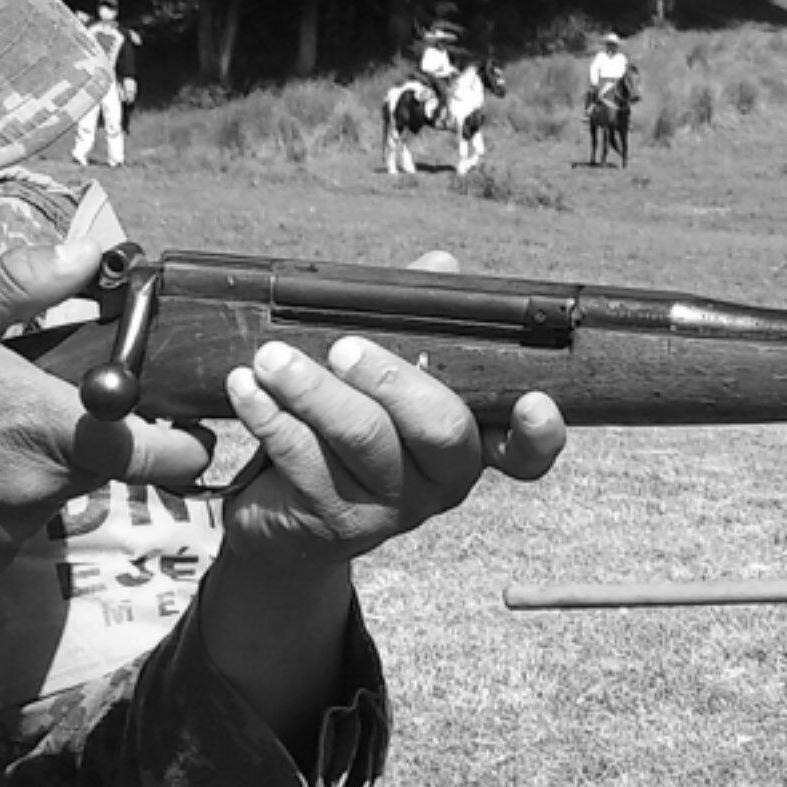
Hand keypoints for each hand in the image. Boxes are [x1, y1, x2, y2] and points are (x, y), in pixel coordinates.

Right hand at [0, 238, 216, 620]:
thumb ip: (26, 282)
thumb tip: (92, 254)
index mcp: (50, 425)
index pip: (167, 454)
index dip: (186, 440)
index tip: (182, 420)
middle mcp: (44, 488)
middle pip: (111, 469)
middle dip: (95, 440)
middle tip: (46, 405)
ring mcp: (16, 532)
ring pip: (60, 495)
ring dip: (41, 468)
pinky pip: (17, 525)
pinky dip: (0, 501)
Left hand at [199, 335, 563, 754]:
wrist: (283, 519)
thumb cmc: (345, 428)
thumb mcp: (380, 375)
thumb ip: (415, 321)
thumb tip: (441, 264)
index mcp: (469, 442)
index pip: (526, 452)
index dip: (540, 433)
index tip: (533, 402)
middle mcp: (442, 481)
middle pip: (440, 429)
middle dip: (391, 378)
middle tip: (343, 348)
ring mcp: (390, 507)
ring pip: (363, 440)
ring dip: (312, 389)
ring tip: (271, 358)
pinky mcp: (333, 522)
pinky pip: (303, 460)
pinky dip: (270, 416)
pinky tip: (246, 387)